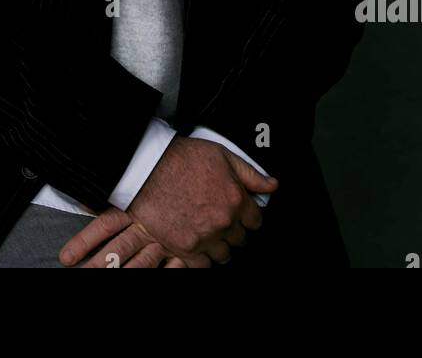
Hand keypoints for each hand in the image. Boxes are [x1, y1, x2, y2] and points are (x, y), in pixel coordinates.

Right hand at [63, 136, 275, 265]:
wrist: (149, 167)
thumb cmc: (183, 158)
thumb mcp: (223, 156)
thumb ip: (251, 174)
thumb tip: (272, 185)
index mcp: (236, 199)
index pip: (255, 221)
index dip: (248, 216)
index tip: (241, 214)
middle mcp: (224, 221)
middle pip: (240, 239)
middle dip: (233, 230)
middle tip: (220, 221)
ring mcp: (205, 237)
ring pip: (224, 254)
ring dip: (220, 246)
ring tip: (209, 234)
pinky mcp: (185, 248)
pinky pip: (203, 266)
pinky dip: (203, 259)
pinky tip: (199, 247)